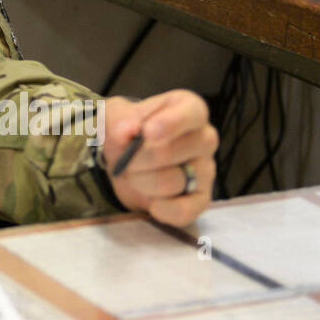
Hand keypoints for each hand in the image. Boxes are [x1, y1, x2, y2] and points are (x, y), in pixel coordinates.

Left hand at [100, 90, 216, 225]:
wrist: (125, 160)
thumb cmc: (127, 131)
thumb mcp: (114, 116)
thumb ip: (118, 119)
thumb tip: (127, 131)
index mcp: (188, 109)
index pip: (192, 112)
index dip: (170, 123)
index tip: (147, 132)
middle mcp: (204, 138)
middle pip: (171, 151)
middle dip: (136, 158)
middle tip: (126, 158)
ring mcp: (206, 170)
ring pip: (171, 181)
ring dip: (141, 181)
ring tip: (135, 174)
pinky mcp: (201, 199)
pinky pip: (184, 210)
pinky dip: (161, 209)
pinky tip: (151, 201)